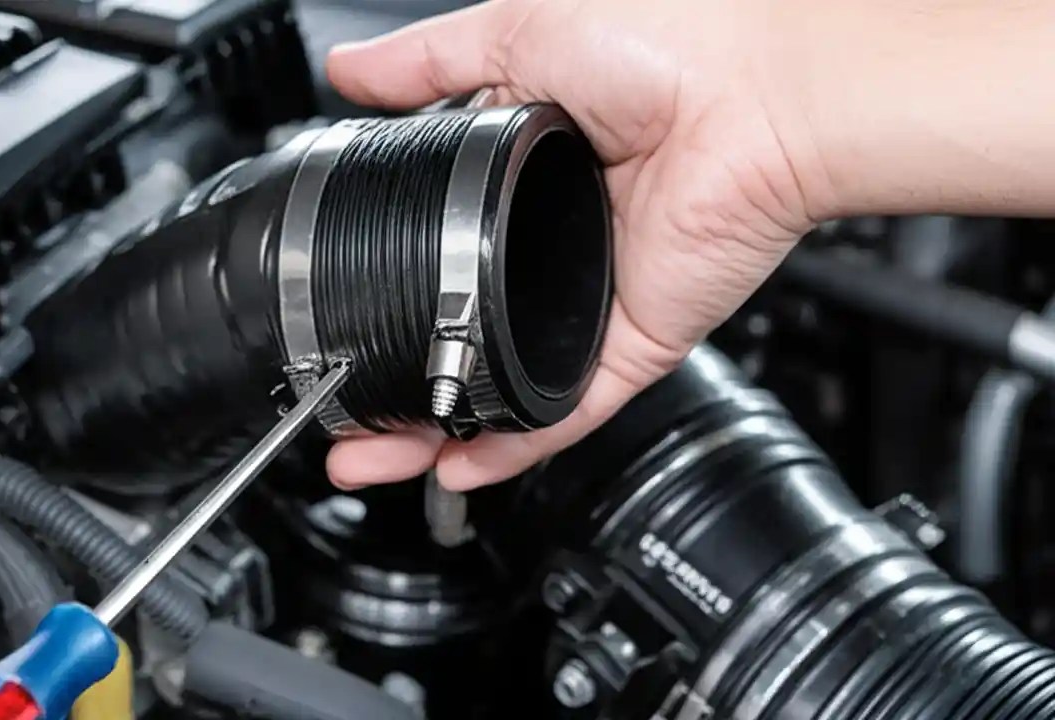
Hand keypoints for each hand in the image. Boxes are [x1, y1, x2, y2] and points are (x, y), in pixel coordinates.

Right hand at [324, 0, 828, 490]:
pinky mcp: (632, 343)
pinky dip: (509, 444)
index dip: (381, 289)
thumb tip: (347, 72)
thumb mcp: (516, 38)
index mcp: (528, 185)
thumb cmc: (670, 43)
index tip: (331, 315)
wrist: (759, 88)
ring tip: (370, 452)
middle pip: (460, 337)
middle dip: (394, 384)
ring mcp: (591, 302)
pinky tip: (455, 465)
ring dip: (436, 430)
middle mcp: (556, 251)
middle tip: (339, 413)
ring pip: (502, 387)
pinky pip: (565, 409)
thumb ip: (426, 66)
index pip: (437, 254)